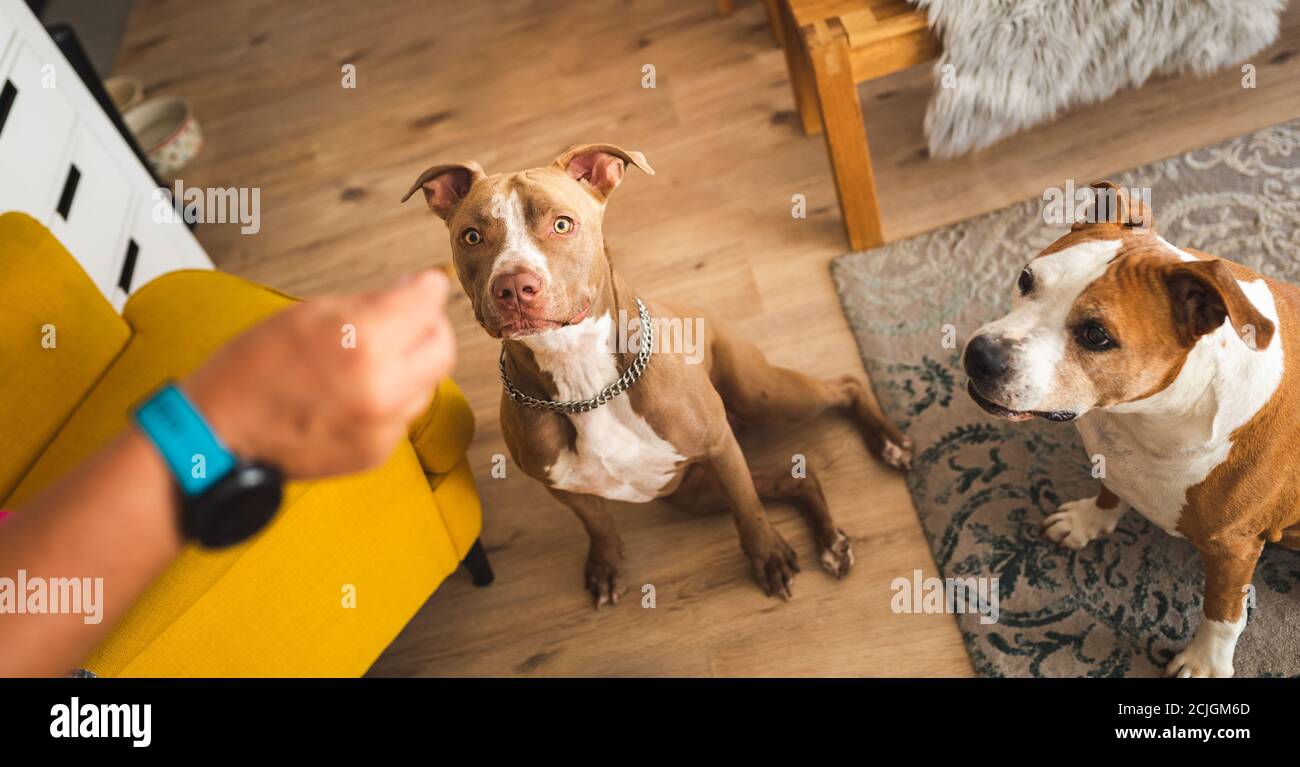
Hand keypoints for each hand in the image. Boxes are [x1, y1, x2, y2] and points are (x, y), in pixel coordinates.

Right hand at [182, 269, 455, 478]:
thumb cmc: (251, 370)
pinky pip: (403, 414)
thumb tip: (413, 291)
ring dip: (411, 365)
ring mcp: (383, 426)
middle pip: (443, 348)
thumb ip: (369, 303)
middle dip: (431, 328)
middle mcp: (382, 388)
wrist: (220, 435)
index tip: (425, 285)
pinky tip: (356, 392)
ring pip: (428, 384)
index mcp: (362, 342)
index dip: (427, 289)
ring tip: (372, 359)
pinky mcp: (377, 452)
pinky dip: (390, 398)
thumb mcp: (307, 314)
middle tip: (409, 319)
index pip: (427, 304)